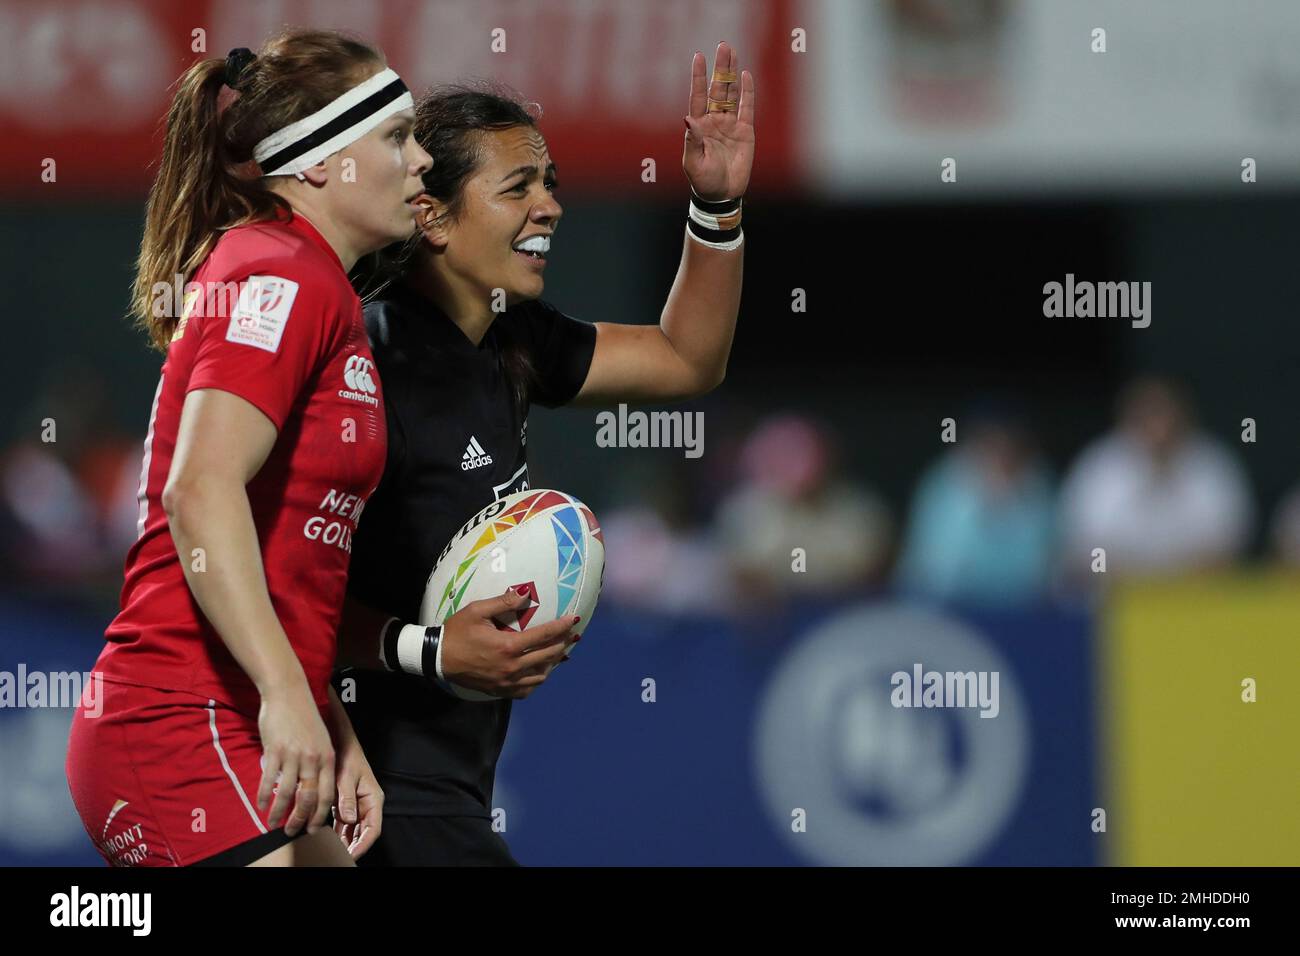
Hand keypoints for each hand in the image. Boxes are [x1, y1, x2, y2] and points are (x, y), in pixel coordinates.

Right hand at [256, 679, 335, 836]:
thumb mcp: (322, 739)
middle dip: (300, 820)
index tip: (313, 828)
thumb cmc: (305, 716)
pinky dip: (263, 795)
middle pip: (308, 798)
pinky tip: (260, 805)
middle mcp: (313, 759)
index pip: (326, 794)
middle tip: (291, 832)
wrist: (289, 692)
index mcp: (328, 757)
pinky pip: (268, 779)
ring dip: (278, 812)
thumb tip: (313, 788)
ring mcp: (294, 755)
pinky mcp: (275, 750)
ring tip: (272, 824)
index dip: (319, 815)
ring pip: (287, 793)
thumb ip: (319, 763)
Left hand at [333, 734, 382, 859]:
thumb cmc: (347, 756)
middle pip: (364, 833)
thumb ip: (347, 798)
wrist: (341, 742)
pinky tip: (327, 841)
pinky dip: (337, 833)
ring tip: (332, 853)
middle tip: (339, 858)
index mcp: (373, 799)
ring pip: (353, 830)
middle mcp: (368, 804)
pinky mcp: (346, 803)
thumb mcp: (346, 776)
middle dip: (353, 847)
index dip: (363, 845)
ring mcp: (357, 805)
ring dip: (345, 842)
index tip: (350, 856)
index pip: (373, 829)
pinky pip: (344, 823)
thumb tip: (348, 819)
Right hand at [440, 587, 577, 698]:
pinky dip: (537, 681)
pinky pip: (526, 690)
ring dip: (552, 663)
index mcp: (508, 646)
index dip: (561, 626)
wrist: (437, 658)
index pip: (544, 635)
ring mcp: (506, 682)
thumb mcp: (477, 611)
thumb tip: (525, 594)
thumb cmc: (457, 632)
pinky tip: (540, 673)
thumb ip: (503, 602)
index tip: (574, 619)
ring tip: (559, 653)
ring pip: (541, 676)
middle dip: (563, 643)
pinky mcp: (500, 691)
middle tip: (572, 635)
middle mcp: (511, 666)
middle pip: (547, 656)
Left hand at [682, 41, 754, 200]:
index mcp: (698, 126)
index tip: (698, 56)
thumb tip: (688, 119)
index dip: (698, 77)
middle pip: (716, 89)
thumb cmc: (703, 181)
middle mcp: (713, 120)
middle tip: (723, 45)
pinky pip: (746, 108)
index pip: (698, 96)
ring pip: (731, 94)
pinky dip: (747, 93)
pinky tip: (746, 76)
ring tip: (733, 53)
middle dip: (719, 68)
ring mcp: (729, 124)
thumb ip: (693, 141)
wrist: (722, 194)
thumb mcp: (694, 162)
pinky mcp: (745, 131)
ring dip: (732, 74)